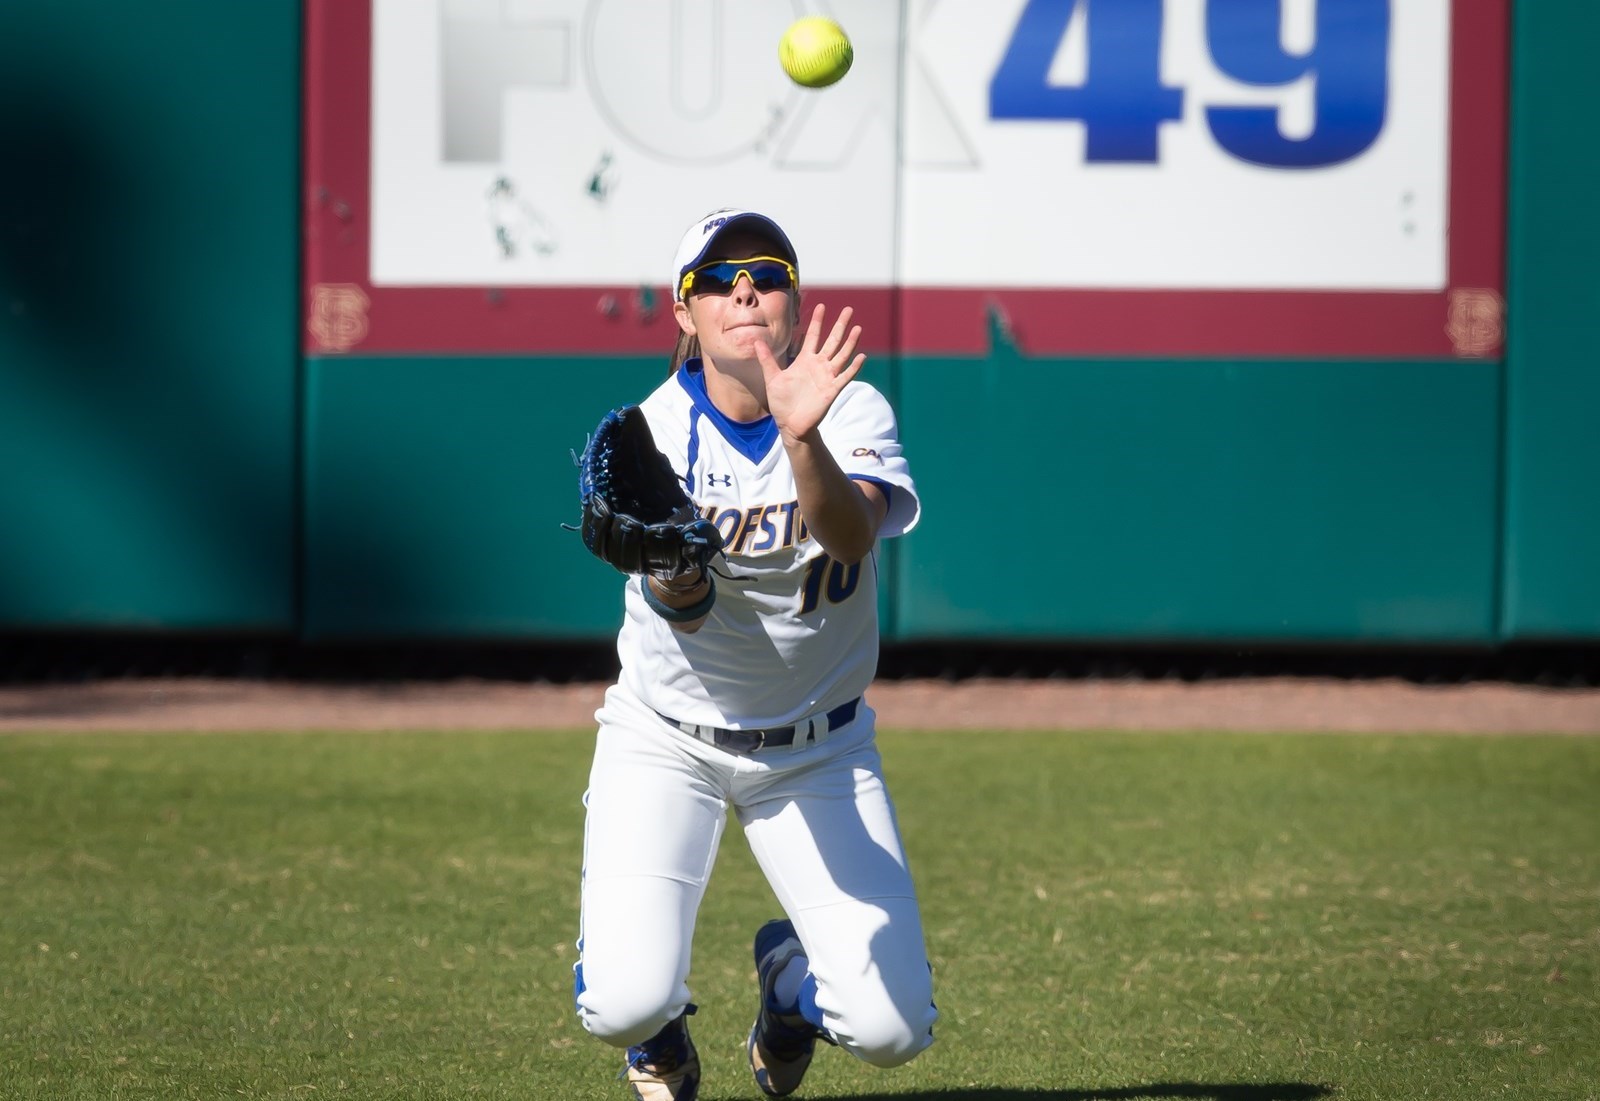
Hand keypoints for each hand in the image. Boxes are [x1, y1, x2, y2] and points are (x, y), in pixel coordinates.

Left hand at [755, 304, 864, 442]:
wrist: (789, 424)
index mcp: (805, 360)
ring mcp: (827, 376)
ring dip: (850, 342)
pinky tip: (862, 356)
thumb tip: (756, 340)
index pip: (813, 336)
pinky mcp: (832, 389)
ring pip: (842, 355)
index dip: (818, 321)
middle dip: (840, 325)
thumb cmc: (781, 402)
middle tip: (848, 309)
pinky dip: (854, 367)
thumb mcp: (772, 378)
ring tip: (858, 328)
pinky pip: (845, 376)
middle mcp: (818, 365)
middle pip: (832, 341)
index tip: (822, 306)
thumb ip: (766, 359)